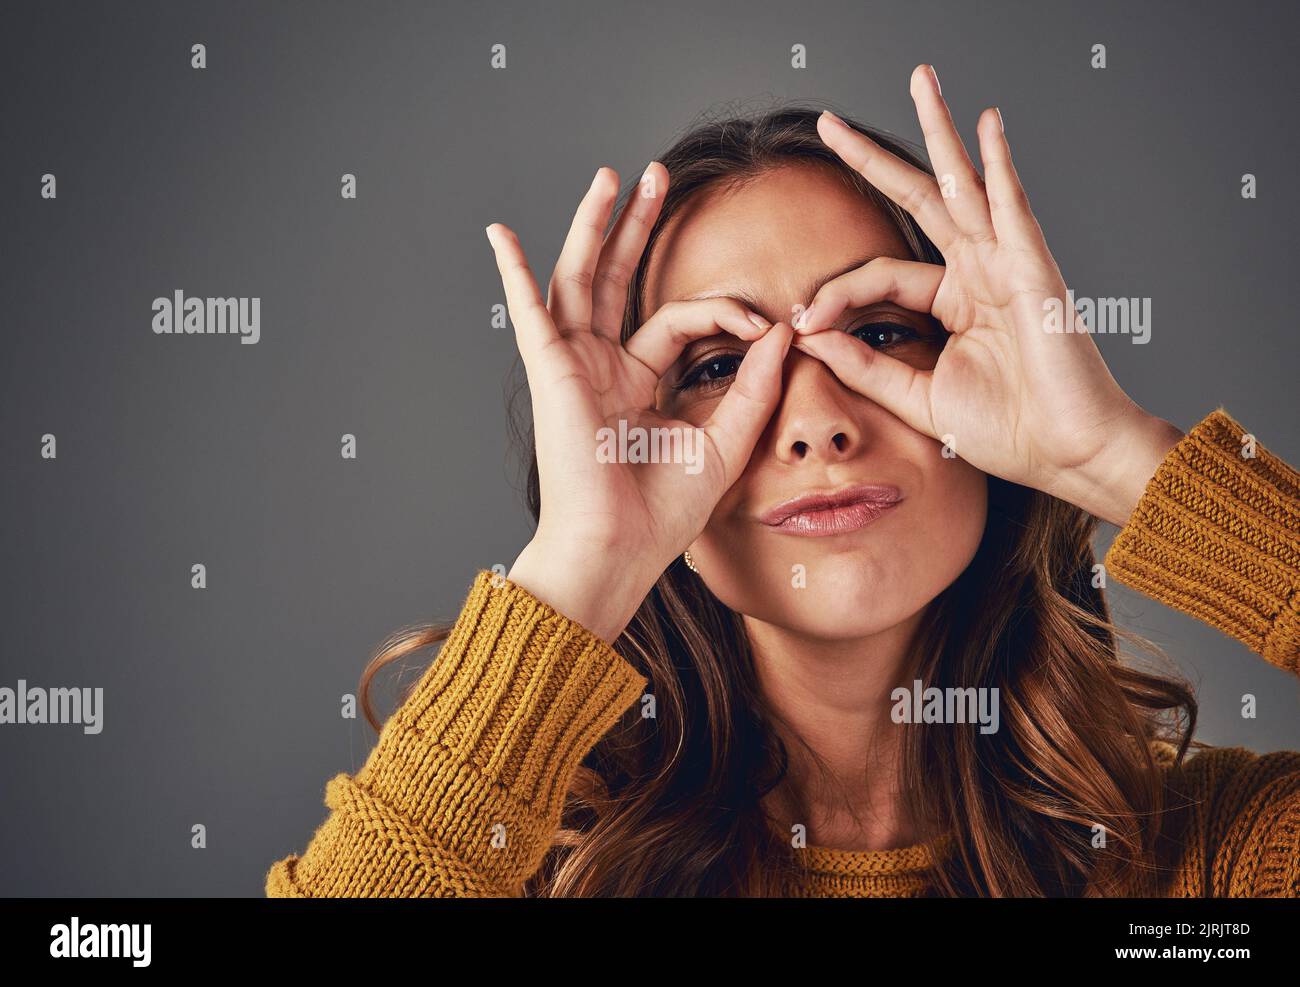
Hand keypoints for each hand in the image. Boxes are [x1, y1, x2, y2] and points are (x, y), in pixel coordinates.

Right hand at [486, 165, 793, 640]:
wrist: (618, 549)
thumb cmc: (662, 513)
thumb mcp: (725, 442)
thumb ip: (756, 385)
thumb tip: (784, 329)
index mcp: (637, 383)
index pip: (677, 321)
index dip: (723, 311)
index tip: (767, 322)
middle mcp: (601, 369)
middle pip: (618, 282)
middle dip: (637, 228)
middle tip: (655, 177)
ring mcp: (572, 367)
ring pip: (581, 280)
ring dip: (594, 228)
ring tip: (612, 178)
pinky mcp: (550, 372)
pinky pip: (529, 313)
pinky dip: (514, 273)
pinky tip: (500, 234)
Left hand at [791, 64, 1182, 525]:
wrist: (1067, 455)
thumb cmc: (1009, 431)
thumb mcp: (917, 398)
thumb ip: (866, 367)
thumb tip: (809, 337)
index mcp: (953, 303)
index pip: (878, 276)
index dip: (834, 294)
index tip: (798, 323)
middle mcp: (978, 273)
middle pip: (919, 200)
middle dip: (873, 159)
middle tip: (828, 123)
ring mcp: (1007, 264)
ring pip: (963, 184)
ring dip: (939, 131)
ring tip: (921, 81)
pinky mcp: (1034, 270)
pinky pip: (1012, 206)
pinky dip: (999, 163)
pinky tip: (985, 123)